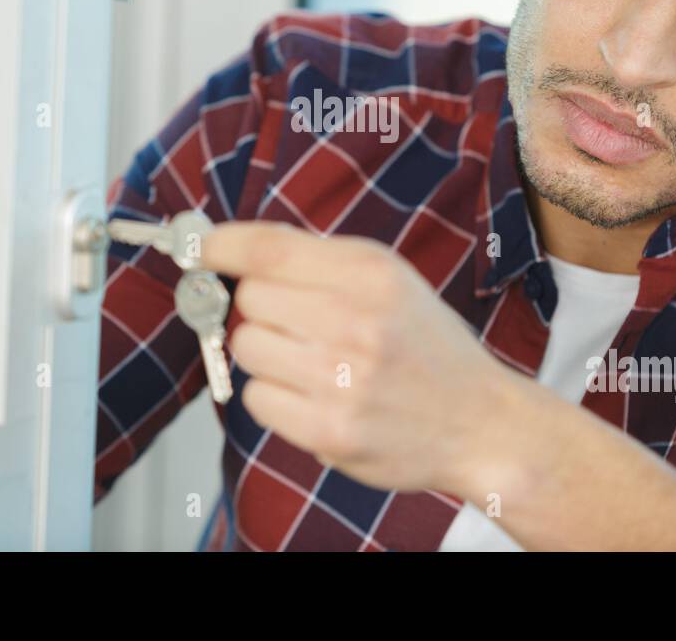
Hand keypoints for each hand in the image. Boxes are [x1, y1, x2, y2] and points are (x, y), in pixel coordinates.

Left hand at [201, 221, 511, 494]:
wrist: (480, 421)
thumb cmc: (425, 345)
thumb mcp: (388, 280)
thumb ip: (318, 262)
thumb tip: (231, 249)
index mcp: (370, 273)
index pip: (269, 249)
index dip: (220, 245)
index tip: (195, 247)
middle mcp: (355, 321)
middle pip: (250, 299)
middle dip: (264, 310)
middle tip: (301, 325)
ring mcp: (340, 379)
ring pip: (246, 348)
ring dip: (267, 355)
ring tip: (315, 364)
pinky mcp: (329, 431)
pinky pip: (257, 399)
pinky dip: (275, 398)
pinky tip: (316, 398)